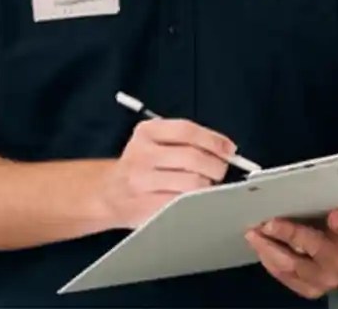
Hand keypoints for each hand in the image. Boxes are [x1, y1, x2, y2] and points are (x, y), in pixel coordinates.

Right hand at [99, 118, 236, 228]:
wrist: (107, 193)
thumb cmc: (141, 165)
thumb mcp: (154, 141)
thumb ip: (185, 140)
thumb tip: (226, 148)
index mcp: (146, 132)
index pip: (187, 131)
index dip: (214, 140)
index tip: (229, 150)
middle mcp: (141, 154)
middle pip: (193, 158)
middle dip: (216, 166)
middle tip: (219, 171)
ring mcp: (142, 182)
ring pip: (192, 183)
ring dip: (207, 186)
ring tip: (204, 186)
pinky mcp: (146, 207)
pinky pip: (183, 204)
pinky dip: (197, 202)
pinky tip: (196, 200)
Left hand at [245, 205, 337, 298]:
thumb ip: (330, 203)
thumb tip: (309, 190)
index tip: (335, 215)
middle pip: (312, 246)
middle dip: (287, 234)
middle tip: (266, 223)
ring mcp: (324, 280)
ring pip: (291, 264)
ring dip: (268, 248)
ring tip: (252, 233)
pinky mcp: (309, 290)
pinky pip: (284, 275)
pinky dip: (269, 260)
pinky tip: (260, 246)